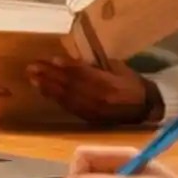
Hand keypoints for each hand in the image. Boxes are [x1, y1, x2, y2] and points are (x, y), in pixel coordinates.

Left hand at [27, 58, 152, 124]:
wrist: (144, 109)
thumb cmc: (131, 83)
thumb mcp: (119, 69)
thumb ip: (98, 65)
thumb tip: (76, 59)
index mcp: (109, 84)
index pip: (84, 73)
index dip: (67, 66)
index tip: (52, 59)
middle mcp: (99, 98)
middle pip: (70, 85)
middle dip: (49, 75)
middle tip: (32, 67)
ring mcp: (93, 110)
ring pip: (66, 97)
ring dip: (47, 87)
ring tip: (32, 78)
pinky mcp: (88, 117)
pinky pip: (68, 106)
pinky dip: (54, 97)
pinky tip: (43, 90)